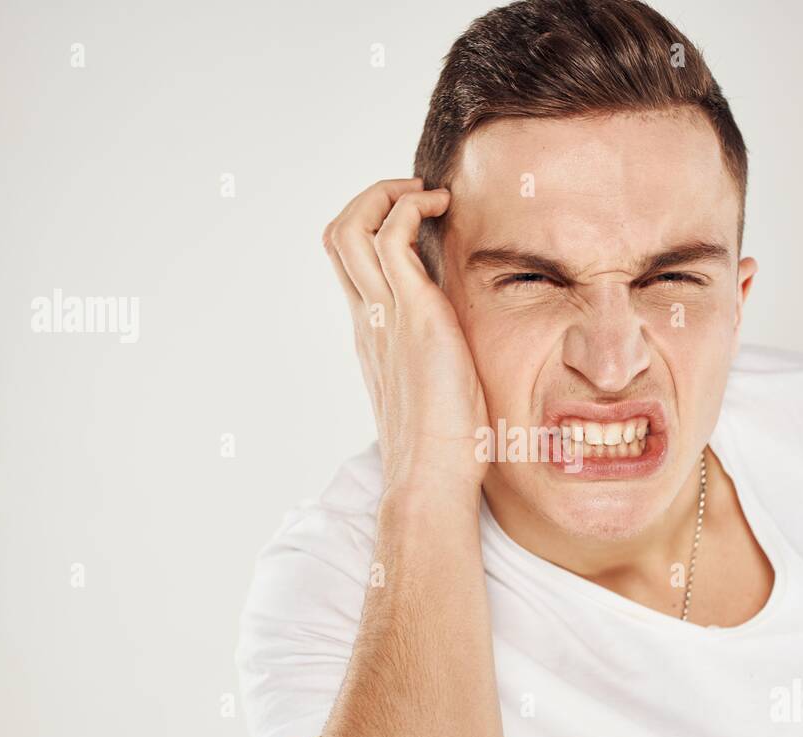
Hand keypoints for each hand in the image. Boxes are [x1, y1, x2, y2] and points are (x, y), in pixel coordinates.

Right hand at [322, 178, 489, 500]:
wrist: (431, 477)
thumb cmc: (443, 448)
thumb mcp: (434, 390)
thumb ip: (436, 361)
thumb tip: (465, 354)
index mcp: (372, 335)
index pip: (348, 262)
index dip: (373, 226)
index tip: (416, 221)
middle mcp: (368, 319)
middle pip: (337, 235)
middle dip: (373, 198)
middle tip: (418, 198)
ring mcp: (384, 315)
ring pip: (352, 226)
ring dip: (388, 194)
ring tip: (430, 196)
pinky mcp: (413, 315)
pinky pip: (393, 236)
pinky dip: (411, 207)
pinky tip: (445, 210)